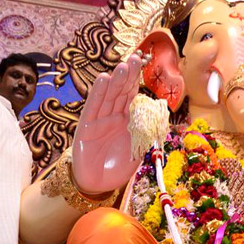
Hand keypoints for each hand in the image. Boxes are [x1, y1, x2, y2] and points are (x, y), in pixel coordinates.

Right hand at [72, 54, 142, 195]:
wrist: (99, 185)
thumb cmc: (117, 168)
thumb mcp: (138, 151)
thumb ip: (145, 135)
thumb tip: (157, 118)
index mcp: (127, 120)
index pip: (132, 95)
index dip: (136, 80)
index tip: (142, 62)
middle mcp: (113, 116)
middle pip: (121, 92)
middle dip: (128, 75)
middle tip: (135, 58)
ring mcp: (99, 120)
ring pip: (108, 97)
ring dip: (115, 81)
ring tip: (122, 66)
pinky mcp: (86, 127)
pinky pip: (93, 108)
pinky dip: (98, 94)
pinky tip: (103, 80)